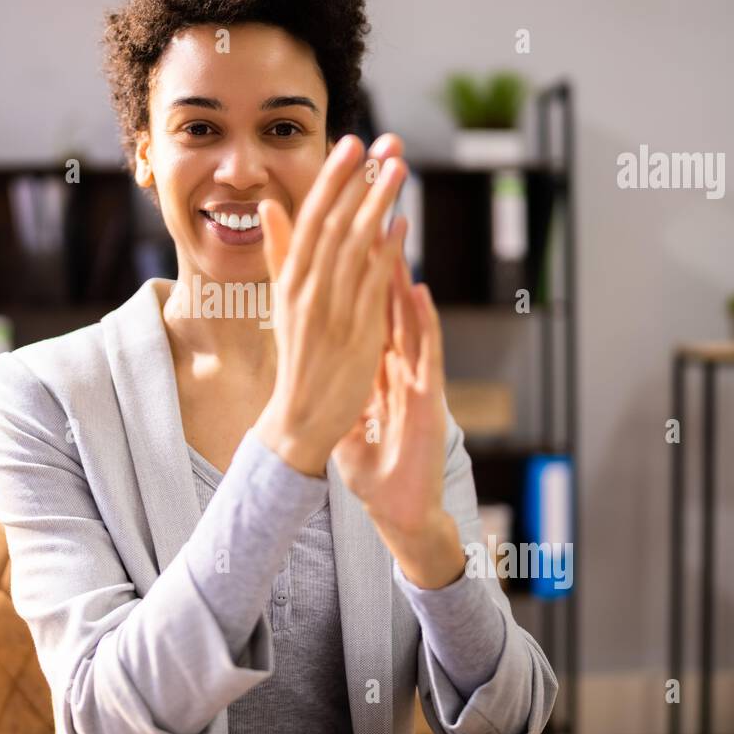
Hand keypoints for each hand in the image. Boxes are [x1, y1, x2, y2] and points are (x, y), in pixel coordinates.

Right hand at [253, 133, 408, 476]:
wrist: (300, 414)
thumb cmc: (296, 353)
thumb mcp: (282, 297)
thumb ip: (280, 250)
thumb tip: (270, 205)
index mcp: (290, 278)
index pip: (312, 217)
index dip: (332, 179)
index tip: (350, 143)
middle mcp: (308, 288)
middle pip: (336, 222)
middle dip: (360, 179)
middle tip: (384, 142)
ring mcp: (332, 309)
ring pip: (356, 245)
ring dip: (379, 204)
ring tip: (399, 169)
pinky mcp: (357, 331)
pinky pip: (373, 284)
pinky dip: (389, 251)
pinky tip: (403, 224)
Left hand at [332, 254, 466, 587]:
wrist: (399, 509)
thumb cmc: (375, 470)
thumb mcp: (345, 424)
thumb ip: (331, 395)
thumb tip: (305, 377)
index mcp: (375, 375)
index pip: (360, 320)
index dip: (349, 284)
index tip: (334, 249)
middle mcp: (397, 370)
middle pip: (385, 310)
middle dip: (377, 268)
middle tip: (366, 225)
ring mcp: (414, 380)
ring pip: (408, 320)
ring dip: (402, 280)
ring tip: (393, 238)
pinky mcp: (428, 396)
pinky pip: (426, 352)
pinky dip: (423, 322)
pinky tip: (418, 293)